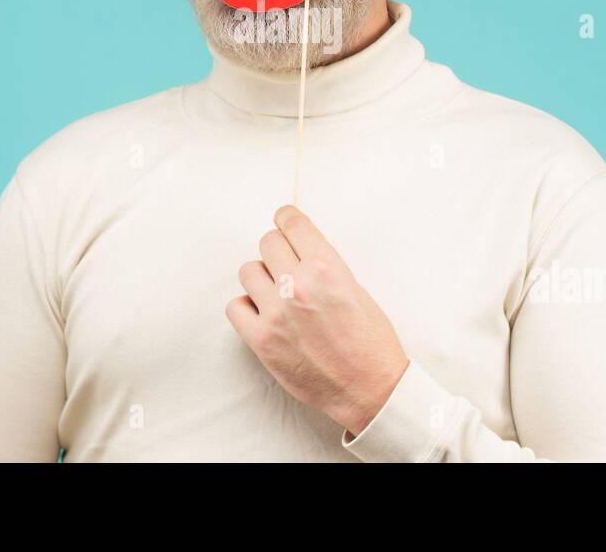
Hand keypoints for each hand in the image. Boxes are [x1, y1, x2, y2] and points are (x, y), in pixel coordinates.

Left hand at [225, 204, 409, 436]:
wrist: (370, 388)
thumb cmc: (370, 341)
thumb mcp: (355, 288)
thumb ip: (323, 266)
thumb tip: (297, 250)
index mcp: (327, 267)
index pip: (292, 223)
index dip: (286, 218)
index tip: (283, 219)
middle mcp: (299, 285)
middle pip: (268, 242)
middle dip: (277, 250)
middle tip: (285, 263)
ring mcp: (277, 313)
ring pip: (248, 271)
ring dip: (261, 278)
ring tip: (276, 293)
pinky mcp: (262, 340)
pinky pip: (235, 307)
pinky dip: (247, 308)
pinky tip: (264, 314)